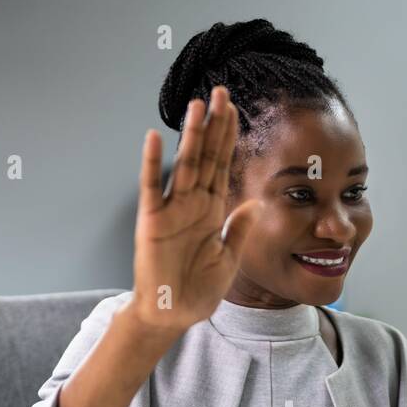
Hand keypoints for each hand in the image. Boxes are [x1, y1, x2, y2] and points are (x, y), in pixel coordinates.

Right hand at [131, 85, 261, 337]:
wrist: (172, 315)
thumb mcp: (230, 258)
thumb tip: (256, 202)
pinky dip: (151, 163)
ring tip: (198, 105)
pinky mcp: (151, 221)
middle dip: (214, 125)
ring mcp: (171, 210)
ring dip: (190, 135)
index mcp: (211, 210)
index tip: (235, 110)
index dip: (228, 138)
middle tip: (221, 91)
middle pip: (205, 156)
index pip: (222, 166)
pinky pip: (151, 188)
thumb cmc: (198, 290)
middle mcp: (191, 204)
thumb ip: (240, 229)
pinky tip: (153, 138)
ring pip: (183, 165)